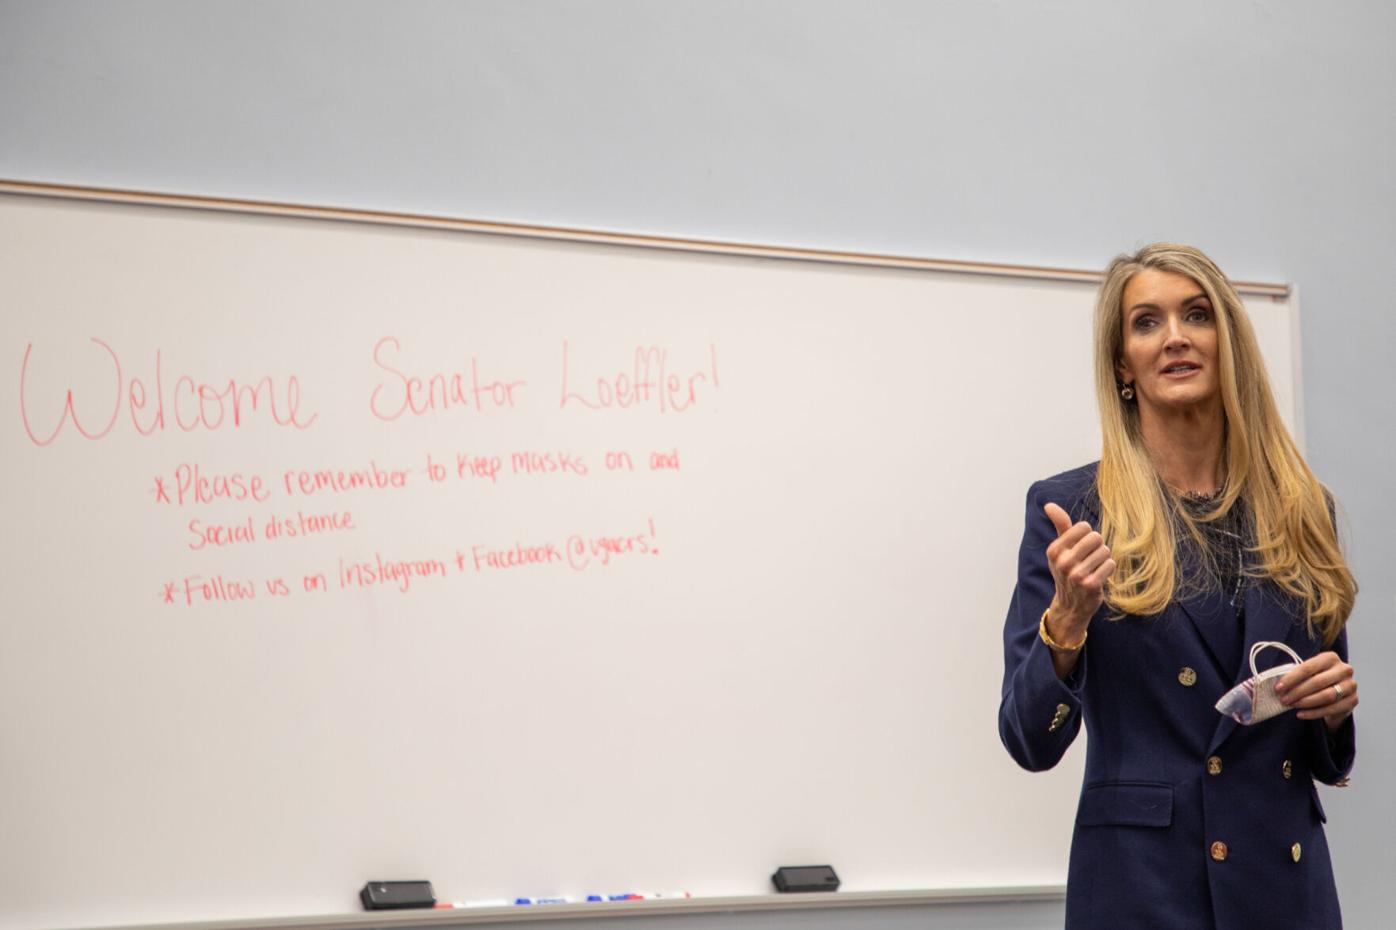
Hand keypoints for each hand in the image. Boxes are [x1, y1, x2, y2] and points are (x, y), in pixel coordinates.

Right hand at [1043, 502, 1114, 643]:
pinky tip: (1099, 576)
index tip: (1081, 548)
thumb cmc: (1068, 570)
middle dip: (1097, 546)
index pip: (1083, 526)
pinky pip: (1110, 564)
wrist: (1071, 604)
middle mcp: (1063, 562)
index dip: (1087, 535)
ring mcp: (1076, 574)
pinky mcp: (1091, 585)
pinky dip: (1108, 569)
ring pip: (1105, 551)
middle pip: (1095, 537)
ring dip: (1103, 559)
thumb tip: (1049, 504)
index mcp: (1054, 550)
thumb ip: (1059, 525)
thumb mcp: (1060, 548)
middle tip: (1089, 559)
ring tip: (1093, 569)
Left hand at [1276, 651, 1357, 731]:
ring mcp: (1351, 685)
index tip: (1278, 688)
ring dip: (1306, 702)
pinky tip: (1301, 714)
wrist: (1338, 694)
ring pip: (1326, 695)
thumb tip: (1278, 685)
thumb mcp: (1308, 673)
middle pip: (1317, 682)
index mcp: (1330, 657)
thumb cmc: (1318, 680)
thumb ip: (1296, 675)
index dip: (1292, 678)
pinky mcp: (1353, 700)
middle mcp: (1344, 669)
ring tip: (1292, 705)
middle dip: (1297, 692)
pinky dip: (1314, 713)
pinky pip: (1332, 708)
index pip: (1308, 667)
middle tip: (1284, 699)